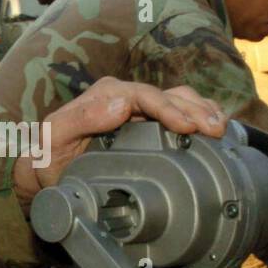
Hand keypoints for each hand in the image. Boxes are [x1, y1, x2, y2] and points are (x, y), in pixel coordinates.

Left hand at [12, 77, 228, 204]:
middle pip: (168, 95)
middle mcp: (125, 97)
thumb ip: (82, 119)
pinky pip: (179, 113)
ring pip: (179, 100)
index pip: (144, 95)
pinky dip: (200, 118)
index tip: (187, 126)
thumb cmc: (47, 156)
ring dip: (203, 111)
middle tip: (215, 130)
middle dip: (195, 110)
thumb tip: (122, 104)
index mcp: (105, 95)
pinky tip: (217, 130)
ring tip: (222, 129)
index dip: (169, 108)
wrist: (46, 172)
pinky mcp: (148, 124)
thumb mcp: (52, 138)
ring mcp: (138, 110)